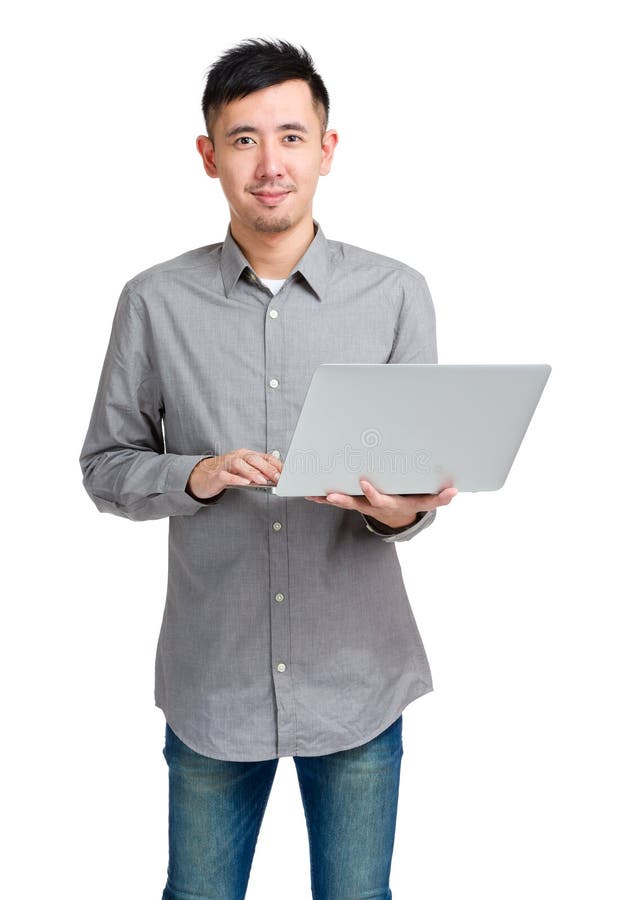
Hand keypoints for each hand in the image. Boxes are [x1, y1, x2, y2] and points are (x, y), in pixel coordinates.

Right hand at [187, 449, 283, 500]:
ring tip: (263, 481)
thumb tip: (275, 479)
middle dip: (267, 468)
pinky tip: (245, 483)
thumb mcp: (245, 470)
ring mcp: (226, 464)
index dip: (276, 464)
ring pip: (240, 464)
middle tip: (277, 478)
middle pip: (254, 459)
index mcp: (246, 455)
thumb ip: (259, 472)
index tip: (286, 473)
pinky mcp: (217, 475)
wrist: (203, 476)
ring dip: (253, 472)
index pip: (264, 457)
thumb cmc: (226, 472)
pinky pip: (227, 475)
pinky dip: (236, 478)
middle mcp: (237, 457)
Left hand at [304, 479, 457, 527]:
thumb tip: (454, 492)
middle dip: (342, 500)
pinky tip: (307, 492)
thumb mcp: (425, 502)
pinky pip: (334, 499)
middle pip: (354, 503)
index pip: (378, 499)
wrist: (396, 514)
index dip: (371, 492)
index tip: (364, 482)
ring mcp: (360, 503)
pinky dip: (321, 497)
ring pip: (341, 501)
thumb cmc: (410, 502)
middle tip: (330, 495)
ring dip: (326, 499)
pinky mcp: (352, 500)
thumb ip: (439, 498)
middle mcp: (370, 505)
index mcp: (387, 502)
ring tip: (311, 494)